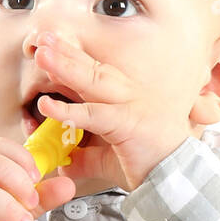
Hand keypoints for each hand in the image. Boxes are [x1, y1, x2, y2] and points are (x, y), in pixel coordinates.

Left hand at [32, 32, 194, 192]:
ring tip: (42, 55)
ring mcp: (133, 106)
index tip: (51, 47)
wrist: (177, 181)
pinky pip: (95, 115)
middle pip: (94, 68)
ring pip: (94, 81)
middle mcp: (132, 95)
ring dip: (66, 66)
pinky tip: (47, 106)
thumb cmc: (150, 167)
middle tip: (43, 38)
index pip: (98, 72)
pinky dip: (69, 111)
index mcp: (129, 98)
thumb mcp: (110, 161)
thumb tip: (64, 162)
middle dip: (67, 51)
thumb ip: (86, 157)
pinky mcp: (130, 124)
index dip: (74, 58)